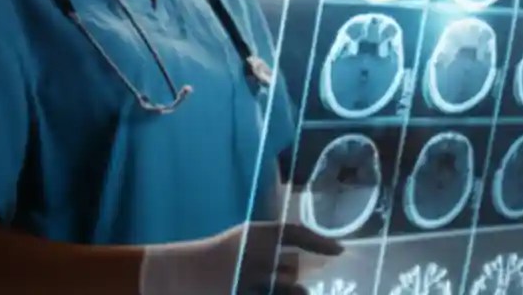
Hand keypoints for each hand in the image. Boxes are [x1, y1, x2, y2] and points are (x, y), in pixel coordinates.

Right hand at [140, 221, 342, 294]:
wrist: (182, 274)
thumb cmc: (218, 255)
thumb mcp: (245, 240)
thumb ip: (272, 244)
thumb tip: (302, 256)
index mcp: (256, 235)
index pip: (296, 234)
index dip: (320, 241)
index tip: (340, 250)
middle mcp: (255, 256)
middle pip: (293, 270)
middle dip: (293, 279)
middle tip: (287, 283)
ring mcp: (250, 280)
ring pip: (289, 288)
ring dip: (292, 291)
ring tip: (283, 290)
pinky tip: (277, 292)